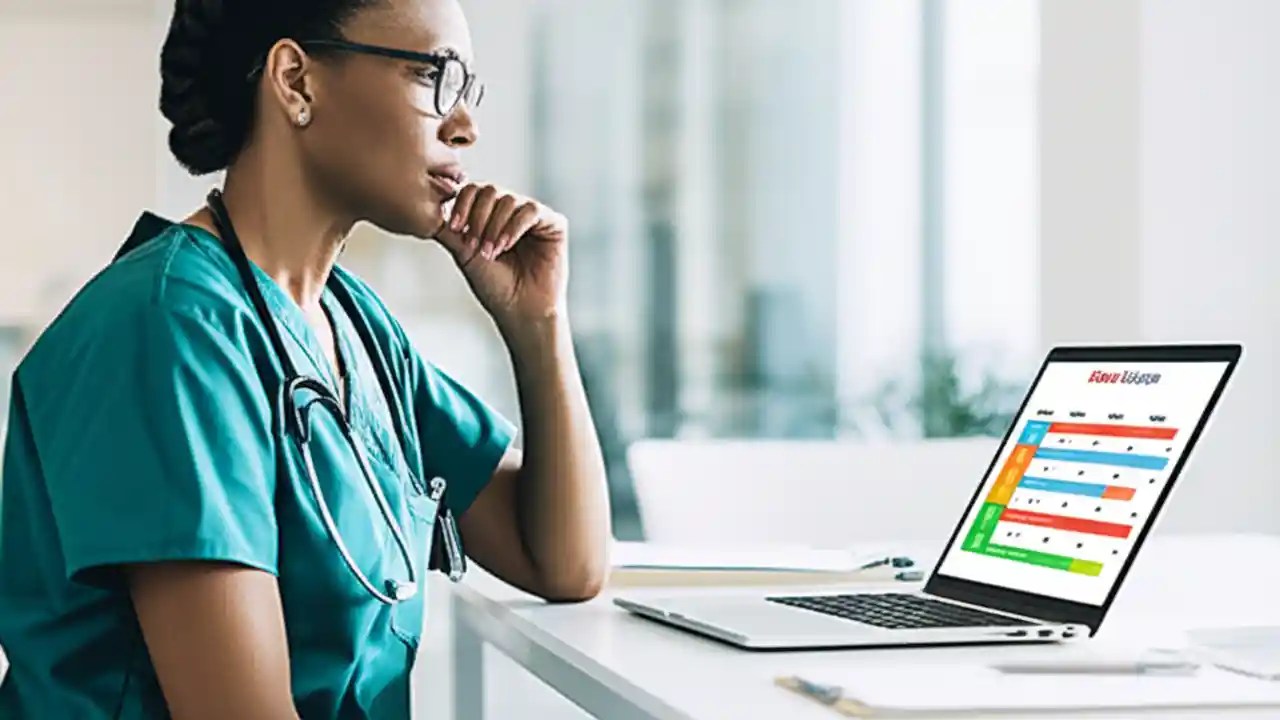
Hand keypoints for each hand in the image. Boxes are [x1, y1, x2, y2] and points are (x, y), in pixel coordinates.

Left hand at [431, 183, 568, 333]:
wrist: (520, 311)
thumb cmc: (494, 286)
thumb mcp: (464, 254)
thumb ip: (448, 231)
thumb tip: (426, 209)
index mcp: (491, 214)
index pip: (473, 190)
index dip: (462, 204)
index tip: (455, 228)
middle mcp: (512, 210)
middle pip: (489, 190)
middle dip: (478, 217)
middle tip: (474, 245)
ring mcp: (533, 215)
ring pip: (509, 200)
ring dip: (495, 227)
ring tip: (490, 252)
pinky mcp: (553, 223)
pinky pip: (531, 210)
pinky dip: (514, 226)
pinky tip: (506, 245)